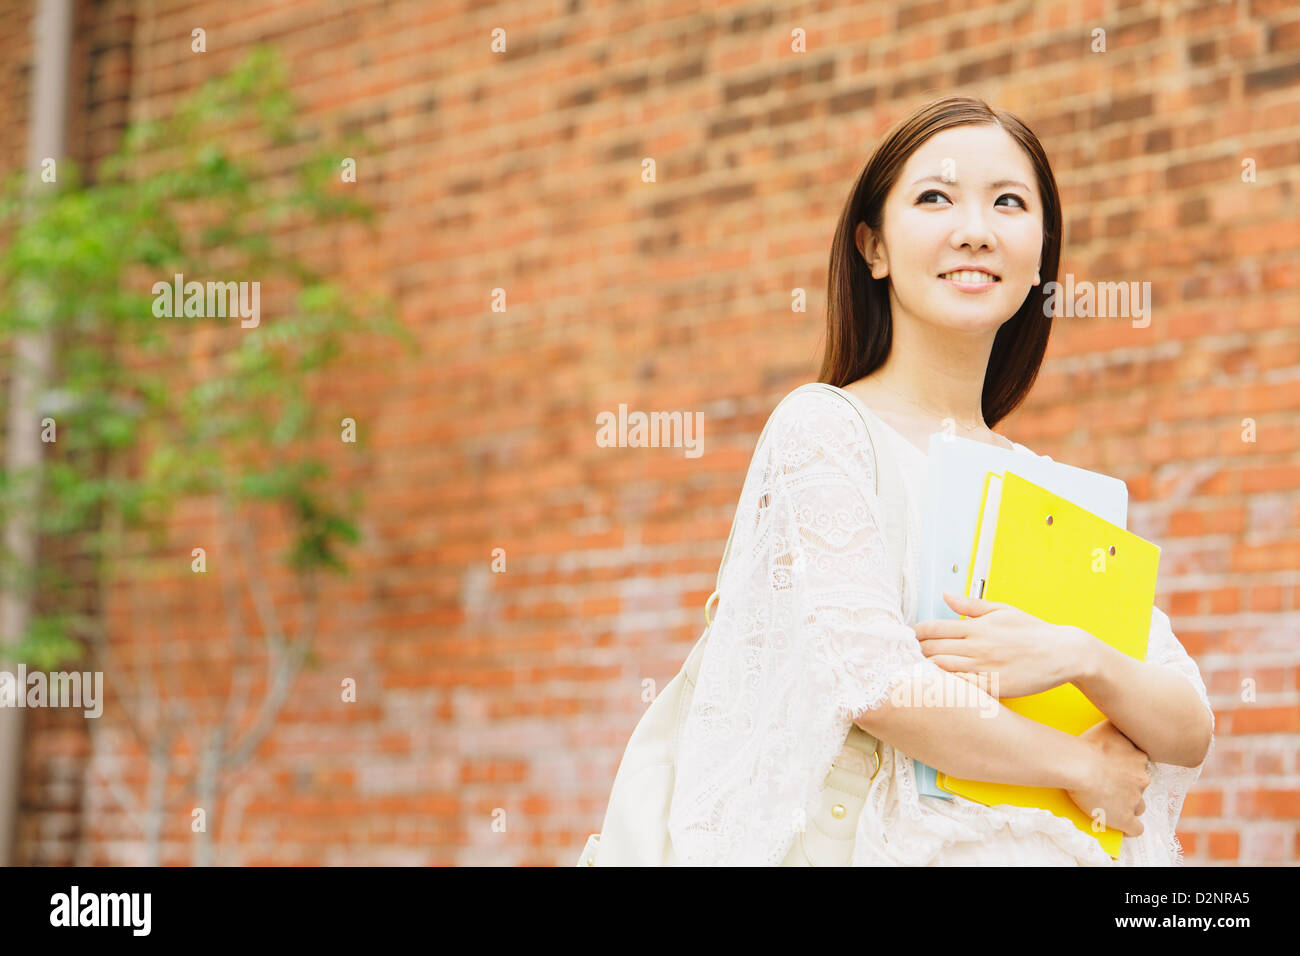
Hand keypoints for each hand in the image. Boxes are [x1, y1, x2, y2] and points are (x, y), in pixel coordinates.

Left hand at [913, 591, 1087, 698]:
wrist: (1063, 653)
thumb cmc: (1032, 631)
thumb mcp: (1002, 610)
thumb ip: (970, 606)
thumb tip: (945, 595)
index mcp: (976, 626)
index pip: (933, 628)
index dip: (914, 634)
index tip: (903, 638)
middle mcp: (977, 646)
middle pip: (932, 650)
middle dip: (914, 653)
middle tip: (900, 657)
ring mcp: (984, 668)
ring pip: (942, 670)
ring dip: (924, 671)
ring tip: (910, 673)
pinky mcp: (994, 687)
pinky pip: (962, 689)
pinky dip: (946, 688)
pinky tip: (935, 689)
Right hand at [1065, 719, 1150, 836]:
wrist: (1080, 766)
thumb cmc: (1088, 744)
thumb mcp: (1107, 726)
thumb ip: (1119, 724)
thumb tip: (1122, 715)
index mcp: (1139, 759)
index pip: (1140, 766)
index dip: (1128, 769)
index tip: (1117, 770)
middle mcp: (1142, 779)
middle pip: (1141, 786)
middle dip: (1128, 787)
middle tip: (1109, 784)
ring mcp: (1135, 800)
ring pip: (1138, 806)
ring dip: (1128, 806)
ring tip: (1110, 804)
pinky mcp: (1125, 818)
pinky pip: (1135, 829)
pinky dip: (1129, 829)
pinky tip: (1121, 827)